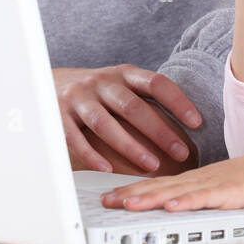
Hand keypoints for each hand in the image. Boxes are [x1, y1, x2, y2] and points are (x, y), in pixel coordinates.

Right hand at [55, 65, 201, 174]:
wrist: (46, 82)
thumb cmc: (97, 91)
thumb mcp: (121, 84)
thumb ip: (146, 97)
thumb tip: (190, 121)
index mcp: (123, 74)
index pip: (156, 83)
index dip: (178, 101)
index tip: (198, 122)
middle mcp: (101, 82)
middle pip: (133, 107)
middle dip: (159, 131)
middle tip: (182, 152)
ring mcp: (78, 98)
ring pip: (105, 124)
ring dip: (130, 146)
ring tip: (152, 165)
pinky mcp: (58, 116)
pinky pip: (75, 138)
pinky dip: (92, 155)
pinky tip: (108, 169)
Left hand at [100, 147, 243, 211]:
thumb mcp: (221, 186)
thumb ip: (200, 194)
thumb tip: (179, 203)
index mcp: (197, 179)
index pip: (159, 184)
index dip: (133, 190)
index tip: (110, 196)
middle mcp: (201, 179)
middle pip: (160, 187)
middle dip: (131, 195)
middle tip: (106, 201)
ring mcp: (215, 184)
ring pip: (177, 193)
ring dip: (151, 198)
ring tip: (128, 204)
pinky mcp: (232, 193)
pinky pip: (206, 199)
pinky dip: (187, 202)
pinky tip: (172, 206)